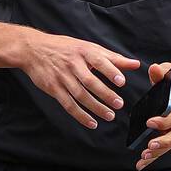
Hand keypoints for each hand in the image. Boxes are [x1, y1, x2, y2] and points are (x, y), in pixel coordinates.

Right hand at [16, 28, 139, 129]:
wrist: (34, 50)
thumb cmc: (66, 48)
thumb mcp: (89, 48)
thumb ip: (113, 58)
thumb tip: (136, 64)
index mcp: (84, 51)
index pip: (99, 61)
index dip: (110, 71)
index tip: (122, 81)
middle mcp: (73, 64)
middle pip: (90, 81)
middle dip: (105, 94)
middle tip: (119, 104)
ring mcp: (62, 77)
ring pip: (80, 95)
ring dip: (96, 107)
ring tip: (109, 115)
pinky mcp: (54, 89)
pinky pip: (68, 104)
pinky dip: (80, 115)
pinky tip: (92, 122)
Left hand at [136, 59, 170, 170]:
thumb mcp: (169, 69)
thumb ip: (160, 71)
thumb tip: (154, 70)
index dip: (164, 121)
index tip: (150, 122)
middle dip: (164, 142)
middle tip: (150, 146)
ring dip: (159, 152)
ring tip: (144, 157)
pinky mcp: (170, 131)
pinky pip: (165, 145)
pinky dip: (154, 156)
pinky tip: (142, 162)